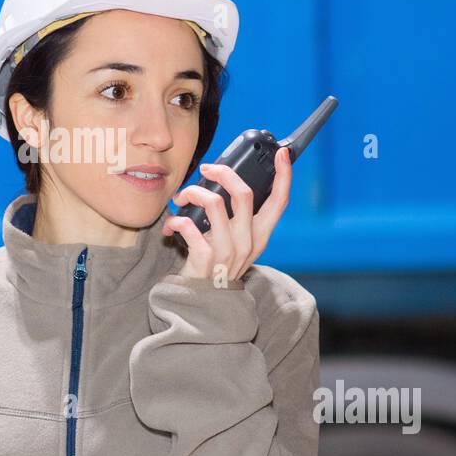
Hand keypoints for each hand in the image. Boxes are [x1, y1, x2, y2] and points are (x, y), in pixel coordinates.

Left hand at [161, 146, 292, 282]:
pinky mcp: (206, 258)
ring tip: (181, 198)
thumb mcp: (235, 242)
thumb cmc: (216, 264)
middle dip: (223, 173)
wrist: (203, 302)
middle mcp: (248, 241)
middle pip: (244, 193)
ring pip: (214, 203)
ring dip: (192, 193)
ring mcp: (228, 251)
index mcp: (259, 235)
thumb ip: (236, 218)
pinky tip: (171, 226)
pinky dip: (176, 220)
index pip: (279, 202)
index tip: (282, 154)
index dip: (284, 176)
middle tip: (206, 169)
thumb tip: (223, 181)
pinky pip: (189, 226)